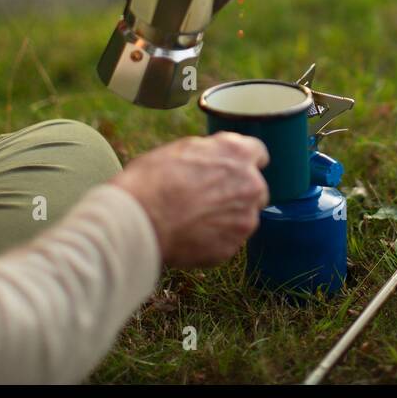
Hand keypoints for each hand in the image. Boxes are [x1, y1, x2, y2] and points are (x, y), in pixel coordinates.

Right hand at [113, 133, 269, 267]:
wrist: (138, 220)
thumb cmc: (151, 180)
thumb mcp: (180, 149)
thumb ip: (210, 153)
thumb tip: (215, 157)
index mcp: (237, 154)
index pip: (258, 152)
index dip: (242, 162)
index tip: (232, 169)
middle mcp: (250, 185)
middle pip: (255, 189)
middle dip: (238, 193)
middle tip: (207, 198)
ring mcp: (244, 219)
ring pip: (243, 218)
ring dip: (226, 218)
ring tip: (192, 220)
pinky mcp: (232, 247)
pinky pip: (227, 242)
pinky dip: (213, 240)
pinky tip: (188, 236)